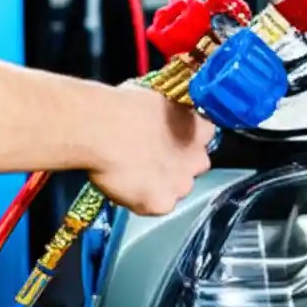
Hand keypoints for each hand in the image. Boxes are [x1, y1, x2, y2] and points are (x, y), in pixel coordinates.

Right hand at [89, 84, 213, 215]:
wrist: (102, 129)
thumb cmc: (122, 107)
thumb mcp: (156, 99)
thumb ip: (168, 115)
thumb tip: (159, 120)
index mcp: (201, 128)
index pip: (204, 137)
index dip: (184, 140)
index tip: (167, 139)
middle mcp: (198, 159)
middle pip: (193, 166)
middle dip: (176, 165)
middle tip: (150, 159)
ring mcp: (182, 185)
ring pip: (175, 189)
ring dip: (161, 185)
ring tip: (133, 174)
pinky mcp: (162, 204)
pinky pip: (154, 206)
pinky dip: (141, 200)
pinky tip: (125, 186)